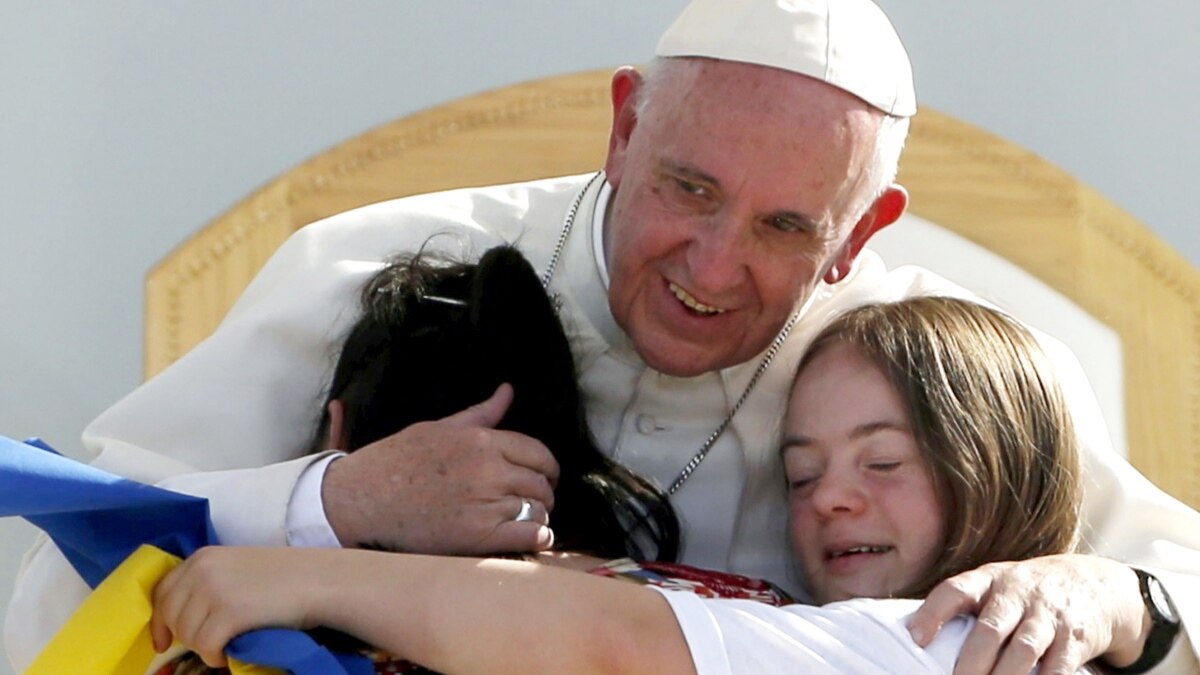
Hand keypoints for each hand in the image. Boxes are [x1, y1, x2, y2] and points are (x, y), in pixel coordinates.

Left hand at [151, 547, 318, 667]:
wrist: (319, 580)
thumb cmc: (284, 576)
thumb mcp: (236, 568)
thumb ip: (207, 581)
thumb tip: (180, 615)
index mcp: (203, 557)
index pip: (162, 592)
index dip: (159, 620)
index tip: (163, 641)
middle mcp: (202, 570)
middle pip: (169, 615)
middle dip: (183, 636)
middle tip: (205, 645)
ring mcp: (214, 591)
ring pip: (186, 634)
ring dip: (202, 647)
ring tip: (224, 645)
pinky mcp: (229, 613)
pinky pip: (205, 646)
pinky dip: (214, 656)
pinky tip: (228, 653)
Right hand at [321, 383, 559, 553]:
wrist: (361, 498)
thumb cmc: (395, 460)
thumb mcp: (439, 428)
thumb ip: (480, 414)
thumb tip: (508, 391)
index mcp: (481, 441)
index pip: (538, 452)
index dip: (548, 467)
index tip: (546, 476)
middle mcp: (488, 470)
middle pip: (541, 482)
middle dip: (545, 492)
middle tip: (538, 500)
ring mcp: (484, 504)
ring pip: (537, 509)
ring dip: (539, 515)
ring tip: (530, 519)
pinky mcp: (477, 536)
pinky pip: (528, 535)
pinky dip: (539, 536)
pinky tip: (535, 536)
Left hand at [907, 554, 1148, 674]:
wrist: (1089, 582)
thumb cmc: (1022, 593)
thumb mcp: (992, 586)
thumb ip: (962, 609)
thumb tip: (917, 639)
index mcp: (987, 579)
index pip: (955, 590)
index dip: (933, 613)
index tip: (915, 638)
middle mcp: (1016, 593)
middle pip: (990, 629)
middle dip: (971, 662)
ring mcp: (1047, 615)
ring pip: (1024, 650)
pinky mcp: (1075, 637)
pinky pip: (1059, 666)